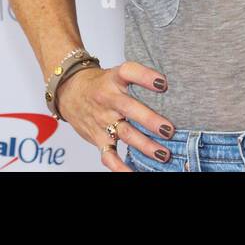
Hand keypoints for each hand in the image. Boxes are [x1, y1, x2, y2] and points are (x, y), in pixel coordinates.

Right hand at [56, 60, 174, 171]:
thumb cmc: (101, 84)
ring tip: (163, 153)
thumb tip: (174, 87)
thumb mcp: (116, 73)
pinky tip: (132, 172)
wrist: (70, 93)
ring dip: (145, 145)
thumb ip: (140, 78)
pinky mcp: (98, 137)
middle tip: (169, 130)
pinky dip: (119, 166)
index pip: (128, 72)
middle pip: (130, 108)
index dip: (145, 76)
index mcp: (114, 79)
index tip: (163, 83)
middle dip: (150, 120)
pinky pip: (108, 155)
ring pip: (125, 133)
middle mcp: (108, 99)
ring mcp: (103, 120)